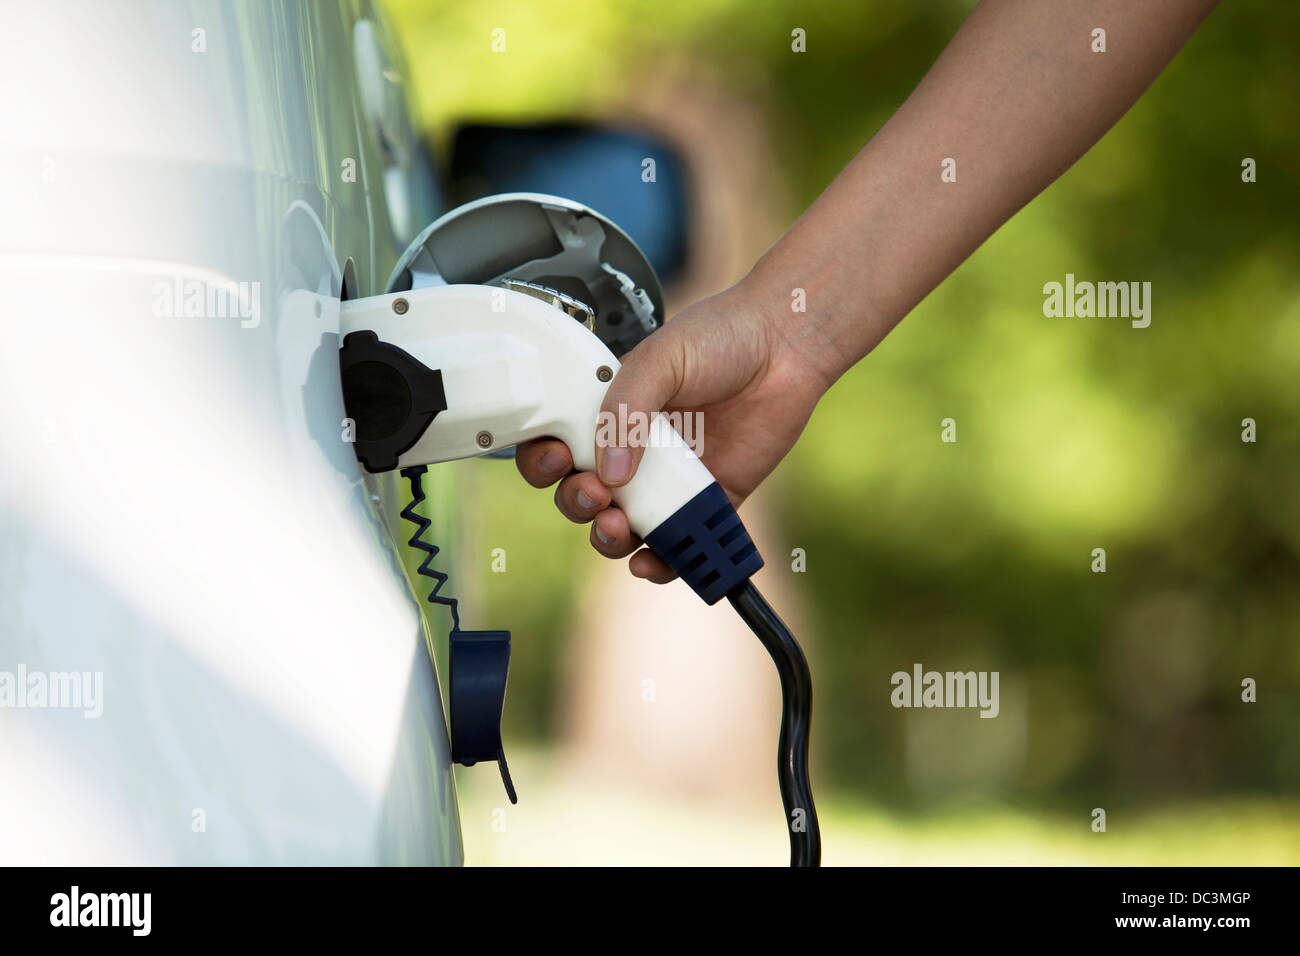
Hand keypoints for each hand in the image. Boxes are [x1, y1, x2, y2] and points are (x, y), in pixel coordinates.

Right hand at [515, 280, 831, 581]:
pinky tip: (650, 562)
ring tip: (617, 525)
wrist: (784, 347)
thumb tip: (611, 472)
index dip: (545, 461)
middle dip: (576, 503)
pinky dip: (660, 564)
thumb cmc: (720, 338)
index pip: (557, 448)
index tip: (558, 457)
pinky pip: (677, 546)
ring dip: (608, 538)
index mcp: (608, 413)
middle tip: (595, 492)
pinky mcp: (708, 504)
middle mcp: (633, 452)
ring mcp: (668, 482)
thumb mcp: (659, 358)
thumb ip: (626, 409)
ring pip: (622, 528)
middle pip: (583, 496)